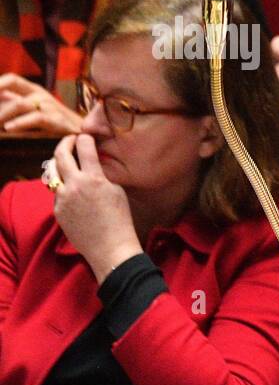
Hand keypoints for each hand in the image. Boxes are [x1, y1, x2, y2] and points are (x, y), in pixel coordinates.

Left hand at [0, 75, 82, 133]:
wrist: (84, 135)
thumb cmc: (53, 125)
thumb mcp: (32, 112)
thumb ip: (12, 108)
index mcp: (33, 90)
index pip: (11, 79)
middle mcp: (40, 94)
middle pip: (12, 86)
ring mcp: (49, 106)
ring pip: (20, 104)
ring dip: (2, 114)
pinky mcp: (57, 120)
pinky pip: (36, 118)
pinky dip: (20, 123)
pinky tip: (9, 129)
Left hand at [51, 134, 141, 281]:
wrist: (111, 247)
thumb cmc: (120, 220)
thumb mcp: (117, 191)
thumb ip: (103, 174)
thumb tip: (94, 162)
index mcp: (94, 179)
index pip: (84, 147)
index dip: (84, 138)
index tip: (85, 136)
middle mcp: (75, 185)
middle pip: (60, 154)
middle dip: (65, 143)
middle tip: (70, 141)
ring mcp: (63, 198)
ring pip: (53, 172)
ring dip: (59, 164)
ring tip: (66, 162)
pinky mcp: (58, 210)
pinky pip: (56, 192)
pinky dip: (63, 187)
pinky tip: (73, 191)